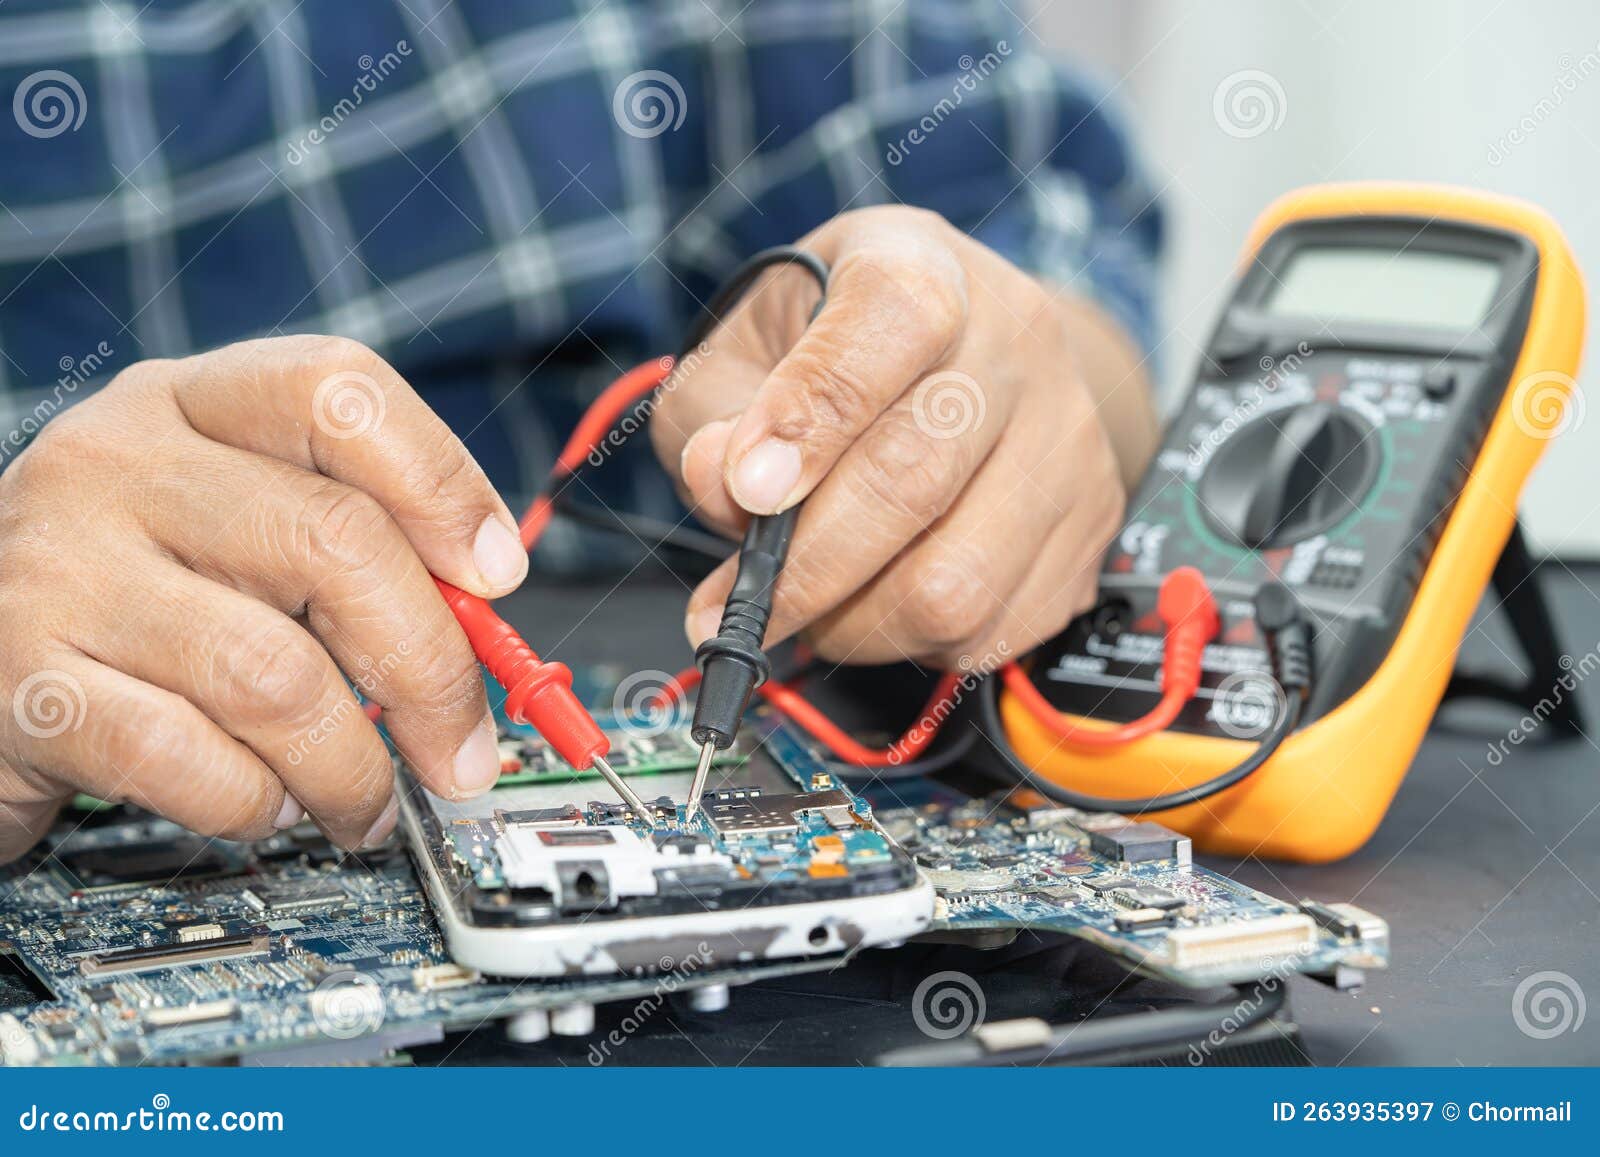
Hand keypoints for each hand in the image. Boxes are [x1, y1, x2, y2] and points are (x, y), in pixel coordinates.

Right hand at [0, 336, 527, 863]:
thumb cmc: (131, 585)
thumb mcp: (233, 521)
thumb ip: (350, 540)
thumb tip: (483, 618)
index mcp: (190, 402)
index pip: (338, 392)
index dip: (442, 482)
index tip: (497, 574)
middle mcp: (118, 463)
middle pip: (335, 541)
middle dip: (431, 669)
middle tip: (459, 749)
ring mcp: (60, 569)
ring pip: (274, 673)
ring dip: (352, 765)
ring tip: (362, 799)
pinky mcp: (22, 685)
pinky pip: (190, 761)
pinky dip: (254, 802)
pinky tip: (262, 804)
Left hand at [652, 207, 1156, 668]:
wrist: (977, 356)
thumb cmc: (839, 352)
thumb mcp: (748, 347)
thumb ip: (715, 412)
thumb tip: (724, 483)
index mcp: (919, 265)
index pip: (892, 320)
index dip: (813, 413)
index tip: (747, 487)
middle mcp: (1014, 339)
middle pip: (916, 478)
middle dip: (809, 568)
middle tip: (744, 605)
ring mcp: (1067, 434)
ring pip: (958, 582)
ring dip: (859, 623)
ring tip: (818, 607)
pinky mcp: (1094, 520)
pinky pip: (995, 630)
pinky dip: (915, 645)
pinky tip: (883, 605)